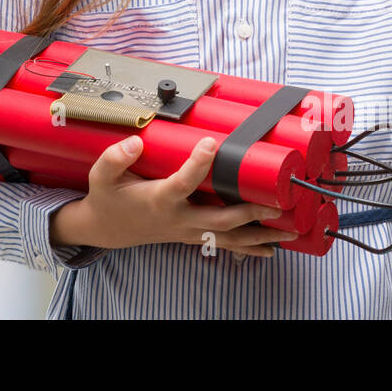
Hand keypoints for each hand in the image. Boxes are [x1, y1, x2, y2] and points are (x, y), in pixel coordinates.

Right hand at [71, 136, 298, 258]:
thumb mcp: (102, 176)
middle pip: (219, 220)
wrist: (107, 229)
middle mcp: (178, 219)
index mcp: (159, 200)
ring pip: (229, 237)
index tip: (212, 143)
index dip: (198, 163)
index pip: (183, 182)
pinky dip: (249, 247)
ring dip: (260, 236)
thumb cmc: (108, 198)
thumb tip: (135, 142)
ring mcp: (188, 231)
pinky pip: (225, 244)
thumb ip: (116, 157)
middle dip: (250, 213)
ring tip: (289, 232)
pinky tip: (271, 248)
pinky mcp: (193, 235)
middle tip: (277, 203)